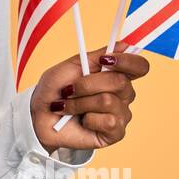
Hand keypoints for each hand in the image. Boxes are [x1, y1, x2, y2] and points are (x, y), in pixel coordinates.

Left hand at [30, 46, 149, 152]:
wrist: (40, 115)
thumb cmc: (55, 90)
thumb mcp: (73, 65)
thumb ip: (98, 55)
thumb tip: (124, 44)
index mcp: (116, 75)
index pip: (139, 66)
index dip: (127, 61)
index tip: (105, 60)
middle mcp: (123, 95)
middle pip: (121, 82)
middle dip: (88, 84)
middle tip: (69, 89)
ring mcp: (121, 114)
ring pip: (108, 101)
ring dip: (80, 103)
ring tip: (67, 106)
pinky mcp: (115, 133)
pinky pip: (108, 121)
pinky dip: (88, 119)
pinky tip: (81, 121)